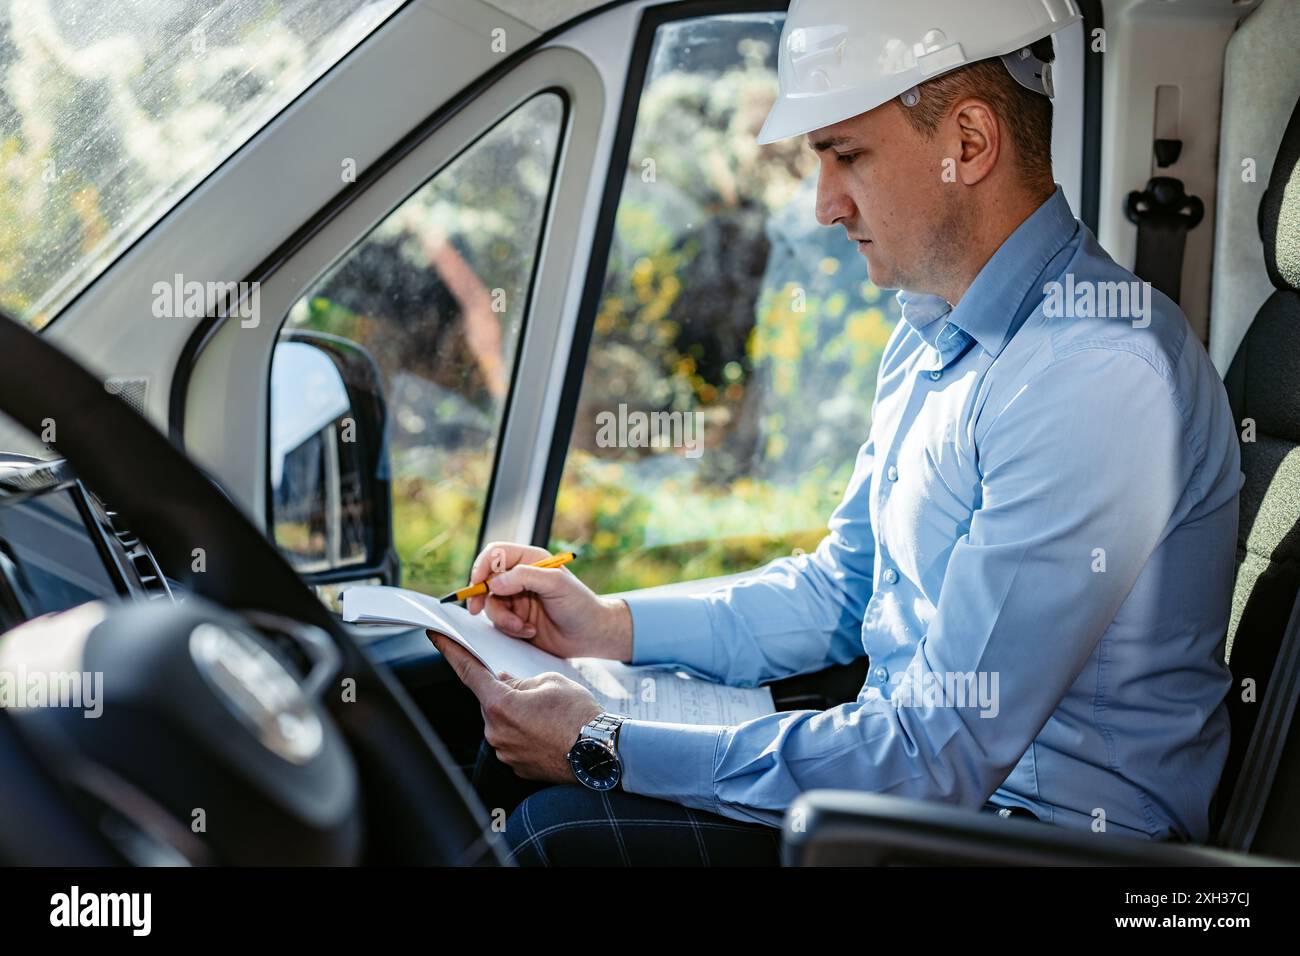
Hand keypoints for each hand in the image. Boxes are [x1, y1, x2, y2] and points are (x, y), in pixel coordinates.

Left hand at [428, 632, 601, 782]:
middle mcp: (497, 731)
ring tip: (550, 716)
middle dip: (507, 693)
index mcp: (501, 704)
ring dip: (519, 715)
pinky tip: (550, 732)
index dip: (451, 653)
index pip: (469, 673)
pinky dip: (527, 733)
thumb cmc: (580, 717)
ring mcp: (506, 752)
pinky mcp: (517, 767)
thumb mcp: (552, 681)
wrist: (601, 755)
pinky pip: (514, 742)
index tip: (436, 638)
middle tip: (536, 694)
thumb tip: (508, 683)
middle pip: (491, 702)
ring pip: (503, 723)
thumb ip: (522, 680)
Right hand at [465, 541, 632, 661]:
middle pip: (486, 580)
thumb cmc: (580, 605)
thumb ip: (524, 577)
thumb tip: (494, 583)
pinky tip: (529, 631)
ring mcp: (516, 599)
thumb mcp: (556, 584)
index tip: (478, 583)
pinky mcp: (515, 619)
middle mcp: (520, 577)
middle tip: (476, 609)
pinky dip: (510, 629)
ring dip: (503, 618)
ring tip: (523, 626)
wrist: (590, 636)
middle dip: (482, 596)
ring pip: (490, 604)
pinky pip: (498, 622)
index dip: (482, 566)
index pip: (496, 554)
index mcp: (530, 560)